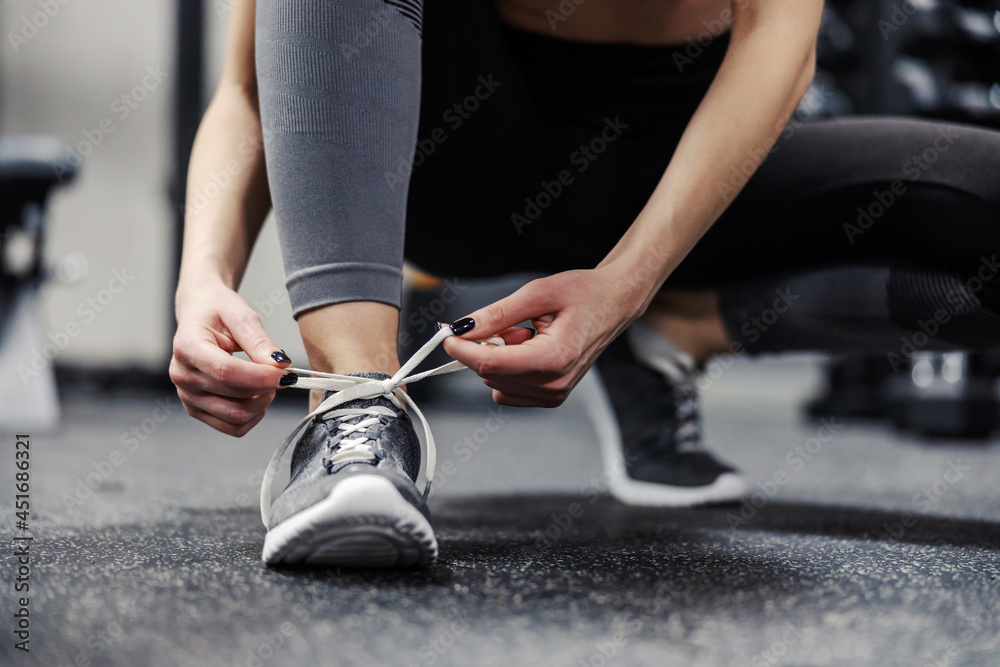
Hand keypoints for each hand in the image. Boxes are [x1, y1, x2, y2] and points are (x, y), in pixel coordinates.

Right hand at [170, 281, 290, 435]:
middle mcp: (182, 376)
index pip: (226, 371)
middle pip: (234, 396)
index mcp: (187, 347)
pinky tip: (258, 397)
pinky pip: (232, 427)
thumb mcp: (241, 315)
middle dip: (266, 387)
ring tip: (269, 383)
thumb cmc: (218, 312)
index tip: (286, 374)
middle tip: (281, 372)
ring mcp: (187, 396)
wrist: (199, 315)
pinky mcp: (196, 409)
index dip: (260, 377)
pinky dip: (252, 416)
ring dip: (262, 403)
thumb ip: (259, 341)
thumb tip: (279, 364)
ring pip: (235, 416)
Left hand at [442, 266, 646, 406]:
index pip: (490, 364)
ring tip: (526, 333)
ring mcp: (554, 394)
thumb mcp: (538, 293)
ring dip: (499, 357)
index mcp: (554, 358)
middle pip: (490, 374)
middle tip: (506, 322)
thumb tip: (463, 329)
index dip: (462, 349)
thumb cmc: (584, 294)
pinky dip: (508, 369)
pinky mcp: (551, 397)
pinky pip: (508, 390)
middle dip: (483, 348)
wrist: (614, 304)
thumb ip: (498, 314)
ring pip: (496, 383)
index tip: (447, 333)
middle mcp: (555, 384)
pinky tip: (528, 348)